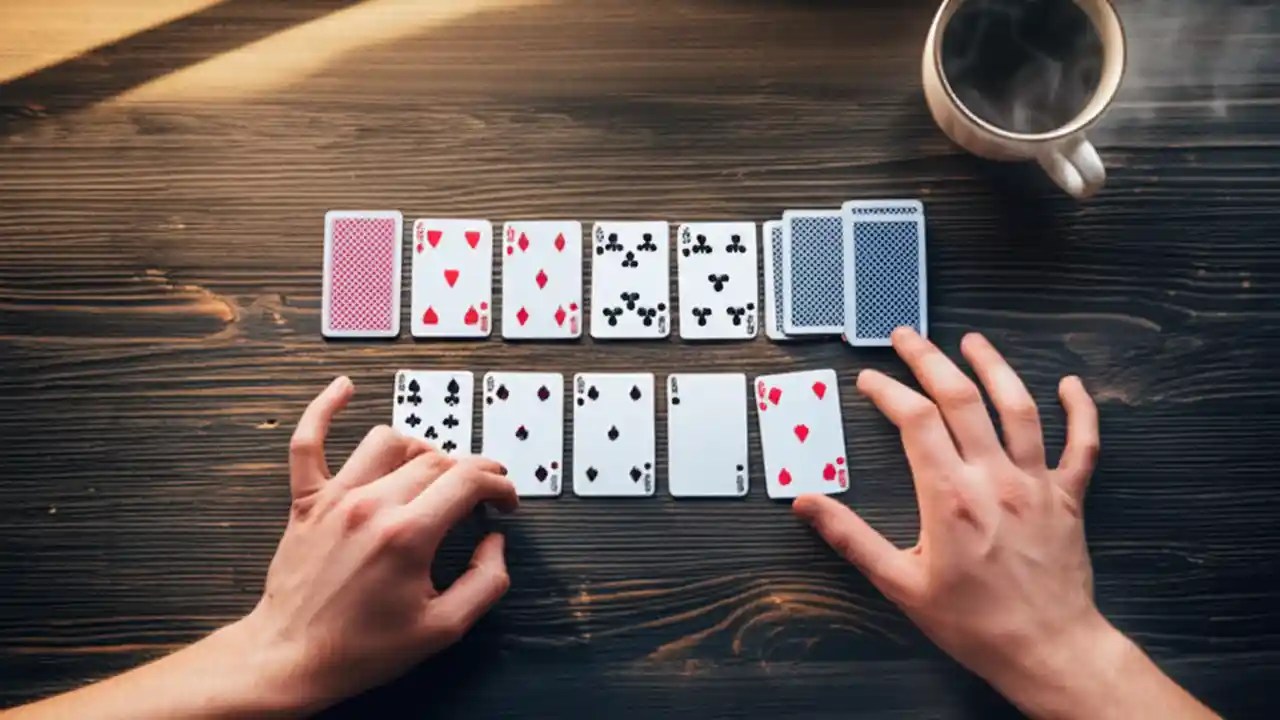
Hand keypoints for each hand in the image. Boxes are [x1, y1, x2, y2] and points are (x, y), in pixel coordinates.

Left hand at [238, 376, 517, 712]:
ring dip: (421, 449)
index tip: (505, 500)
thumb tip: (495, 543)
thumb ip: (486, 582)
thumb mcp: (444, 628)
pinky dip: (323, 410)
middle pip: (436, 460)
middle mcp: (370, 506)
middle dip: (471, 470)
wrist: (290, 659)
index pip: (468, 479)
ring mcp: (335, 500)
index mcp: (407, 535)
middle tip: (483, 490)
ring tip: (435, 470)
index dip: (499, 484)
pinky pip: (308, 443)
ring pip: (388, 442)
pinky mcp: (306, 503)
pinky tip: (343, 388)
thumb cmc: (360, 649)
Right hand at [794, 329, 1109, 713]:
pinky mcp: (1067, 497)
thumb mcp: (899, 584)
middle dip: (929, 360)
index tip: (870, 380)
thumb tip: (808, 505)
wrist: (1047, 650)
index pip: (916, 420)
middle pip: (961, 398)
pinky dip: (1080, 410)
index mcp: (949, 496)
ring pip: (1018, 407)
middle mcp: (994, 479)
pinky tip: (1071, 385)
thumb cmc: (975, 623)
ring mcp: (1035, 483)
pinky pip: (1082, 444)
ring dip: (994, 367)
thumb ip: (851, 538)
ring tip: (972, 341)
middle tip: (906, 337)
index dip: (888, 391)